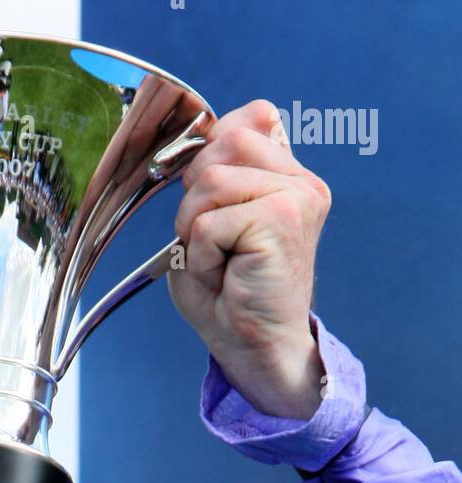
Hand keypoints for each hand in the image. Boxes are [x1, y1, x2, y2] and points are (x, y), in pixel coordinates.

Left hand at [167, 99, 330, 417]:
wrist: (254, 348)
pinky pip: (209, 223)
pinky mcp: (281, 221)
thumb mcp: (211, 221)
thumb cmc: (229, 294)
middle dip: (196, 195)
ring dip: (195, 230)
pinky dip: (201, 256)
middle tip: (211, 242)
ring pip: (210, 181)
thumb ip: (214, 174)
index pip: (246, 120)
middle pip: (224, 142)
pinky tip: (224, 276)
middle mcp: (301, 181)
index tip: (210, 206)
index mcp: (288, 176)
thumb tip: (211, 134)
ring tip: (218, 261)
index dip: (210, 156)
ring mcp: (297, 197)